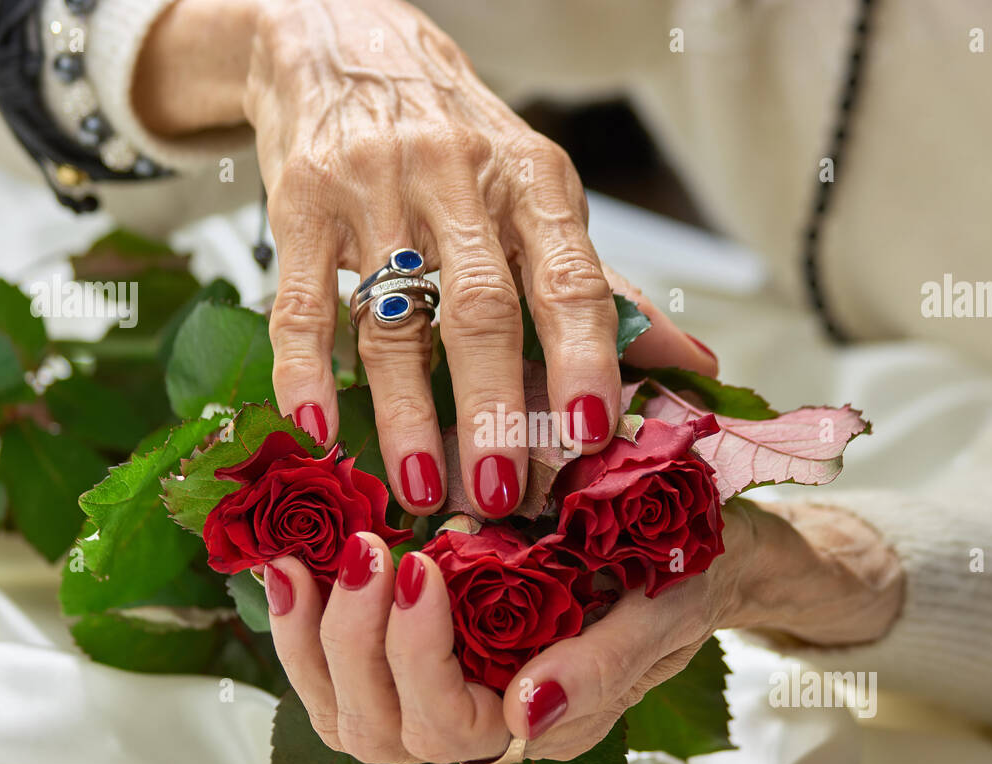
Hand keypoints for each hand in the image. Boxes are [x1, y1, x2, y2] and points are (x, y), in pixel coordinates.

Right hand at [133, 0, 714, 520]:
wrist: (346, 45)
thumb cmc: (458, 138)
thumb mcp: (537, 192)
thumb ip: (600, 284)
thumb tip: (690, 361)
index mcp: (532, 181)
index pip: (571, 279)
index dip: (585, 359)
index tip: (591, 433)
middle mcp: (457, 179)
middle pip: (481, 309)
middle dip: (492, 408)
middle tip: (501, 491)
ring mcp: (374, 190)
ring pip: (394, 319)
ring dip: (407, 413)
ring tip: (422, 485)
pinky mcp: (301, 205)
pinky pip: (303, 303)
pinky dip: (308, 372)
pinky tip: (317, 429)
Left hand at [266, 499, 902, 763]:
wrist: (693, 541)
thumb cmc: (683, 571)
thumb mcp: (661, 609)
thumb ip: (600, 667)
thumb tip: (530, 706)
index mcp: (542, 719)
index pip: (454, 722)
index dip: (420, 651)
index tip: (423, 562)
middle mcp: (486, 718)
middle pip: (382, 727)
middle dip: (356, 638)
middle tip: (366, 550)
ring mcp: (448, 690)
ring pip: (346, 711)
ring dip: (313, 637)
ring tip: (301, 562)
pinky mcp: (421, 653)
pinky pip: (341, 669)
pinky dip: (308, 623)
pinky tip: (295, 568)